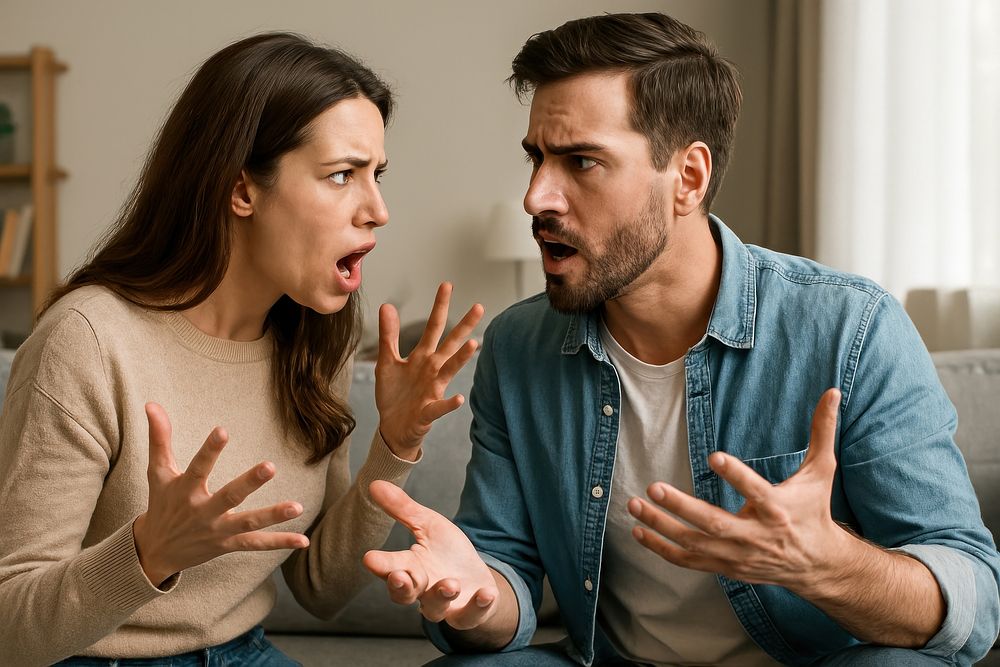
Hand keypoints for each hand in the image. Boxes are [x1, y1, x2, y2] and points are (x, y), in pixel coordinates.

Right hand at [132, 403, 308, 586]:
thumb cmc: (161, 504)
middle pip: (229, 496)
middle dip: (249, 483)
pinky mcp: (228, 544)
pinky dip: (279, 542)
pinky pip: (256, 544)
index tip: (222, 430)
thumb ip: (159, 438)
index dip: (209, 450)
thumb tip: (151, 404)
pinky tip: (303, 540)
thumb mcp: (158, 472)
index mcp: (185, 490)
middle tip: (270, 466)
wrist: (155, 552)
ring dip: (273, 515)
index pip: (198, 467)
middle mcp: (203, 511)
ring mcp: (218, 530)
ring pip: (248, 522)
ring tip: (298, 507)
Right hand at [363, 480, 498, 629]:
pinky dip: (478, 607)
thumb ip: (403, 509)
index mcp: (410, 567)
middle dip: (400, 586)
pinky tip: (486, 594)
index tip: (369, 558)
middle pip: (404, 594)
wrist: (476, 579)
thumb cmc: (447, 552)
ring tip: (450, 583)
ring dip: (441, 596)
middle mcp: (422, 590)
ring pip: (434, 609)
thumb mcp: (428, 525)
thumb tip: (374, 483)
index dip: (380, 564)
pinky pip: (470, 616)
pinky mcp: (468, 614)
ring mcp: (444, 605)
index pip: (390, 566)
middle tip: (399, 575)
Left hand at [375, 282, 483, 459]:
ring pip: (449, 370)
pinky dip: (448, 403)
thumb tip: (387, 305)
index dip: (439, 306)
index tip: (447, 285)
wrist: (392, 427)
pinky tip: (458, 398)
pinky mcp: (428, 412)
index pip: (433, 327)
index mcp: (422, 357)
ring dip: (461, 358)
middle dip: (463, 326)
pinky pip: (439, 407)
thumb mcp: (387, 362)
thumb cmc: (394, 394)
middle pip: (450, 344)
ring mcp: (433, 390)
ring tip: (472, 344)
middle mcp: (432, 370)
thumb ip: (389, 336)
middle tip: (478, 307)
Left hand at [628, 388, 850, 592]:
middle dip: (682, 507)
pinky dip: (662, 549)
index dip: (736, 475)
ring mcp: (738, 554)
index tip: (714, 456)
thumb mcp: (822, 471)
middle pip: (715, 523)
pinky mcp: (726, 566)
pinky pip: (688, 561)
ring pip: (695, 544)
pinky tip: (639, 531)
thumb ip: (822, 430)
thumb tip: (833, 390)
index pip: (755, 490)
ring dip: (661, 526)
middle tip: (653, 488)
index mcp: (778, 508)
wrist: (817, 565)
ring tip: (634, 505)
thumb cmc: (814, 510)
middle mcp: (756, 535)